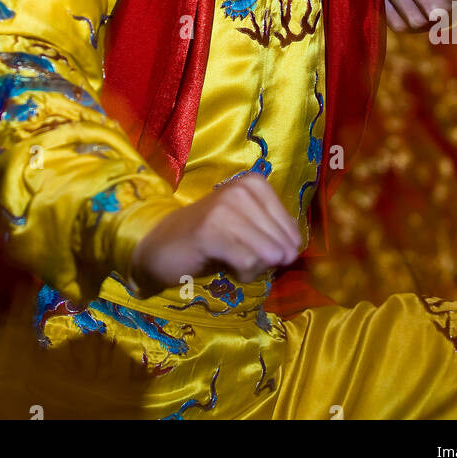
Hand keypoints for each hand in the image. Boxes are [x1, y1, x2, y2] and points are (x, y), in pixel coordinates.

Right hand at [129, 173, 302, 295]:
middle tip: (238, 255)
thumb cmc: (211, 239)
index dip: (279, 249)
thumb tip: (294, 252)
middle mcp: (242, 188)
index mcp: (255, 183)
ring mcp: (226, 207)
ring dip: (253, 268)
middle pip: (281, 243)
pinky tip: (226, 267)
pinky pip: (248, 262)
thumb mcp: (249, 229)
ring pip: (267, 254)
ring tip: (231, 260)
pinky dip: (243, 273)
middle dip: (266, 261)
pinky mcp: (211, 231)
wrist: (162, 245)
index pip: (292, 229)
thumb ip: (276, 235)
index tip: (252, 246)